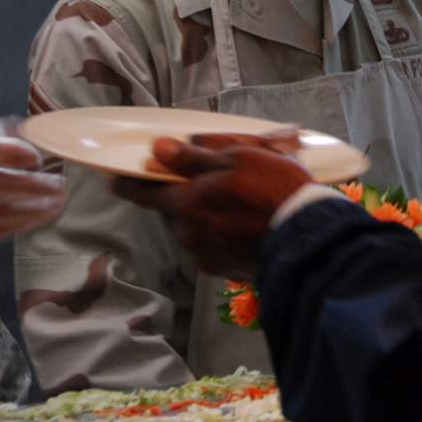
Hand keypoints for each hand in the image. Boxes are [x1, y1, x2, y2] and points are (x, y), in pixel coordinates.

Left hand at [112, 136, 313, 280]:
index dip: (128, 185)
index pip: (146, 193)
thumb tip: (159, 150)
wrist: (309, 240)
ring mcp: (206, 256)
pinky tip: (246, 225)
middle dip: (184, 197)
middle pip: (174, 211)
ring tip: (238, 204)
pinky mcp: (226, 271)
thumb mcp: (237, 159)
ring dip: (206, 216)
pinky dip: (223, 235)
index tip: (113, 181)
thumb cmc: (274, 192)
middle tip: (210, 184)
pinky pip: (214, 246)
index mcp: (187, 204)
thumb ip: (194, 158)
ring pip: (195, 229)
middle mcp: (189, 234)